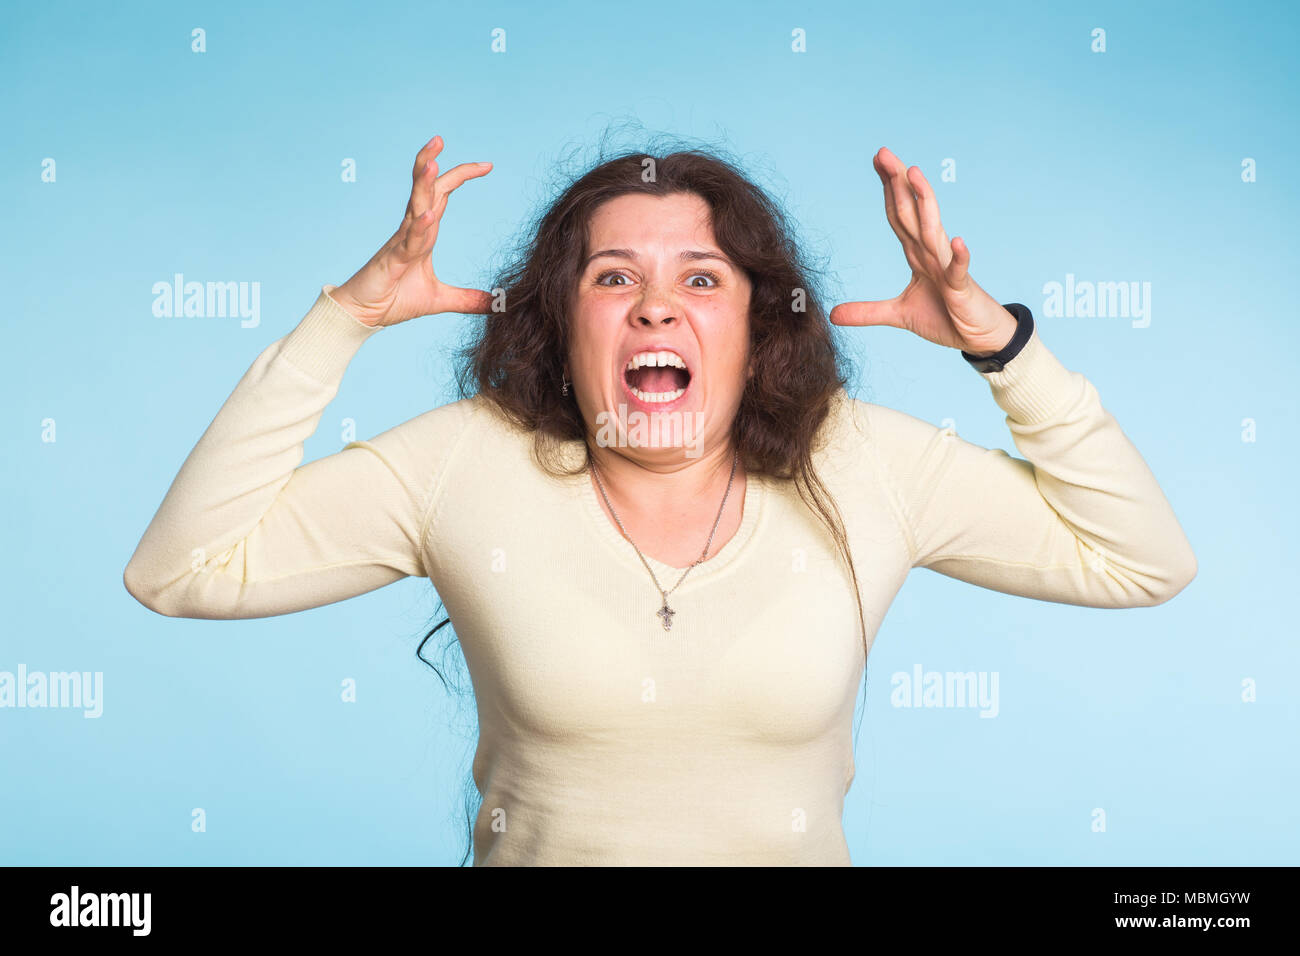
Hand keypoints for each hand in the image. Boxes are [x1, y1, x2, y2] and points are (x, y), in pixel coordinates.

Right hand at [330, 135, 494, 327]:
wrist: (363, 316)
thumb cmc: (394, 300)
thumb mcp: (439, 300)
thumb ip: (468, 300)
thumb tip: (497, 304)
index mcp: (423, 233)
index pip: (442, 195)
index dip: (460, 177)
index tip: (487, 165)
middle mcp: (410, 231)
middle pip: (424, 190)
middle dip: (432, 162)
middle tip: (440, 138)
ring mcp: (399, 243)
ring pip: (413, 206)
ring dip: (423, 184)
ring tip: (433, 161)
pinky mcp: (392, 261)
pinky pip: (408, 241)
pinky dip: (419, 228)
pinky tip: (429, 215)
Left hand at [830, 147, 1017, 355]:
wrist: (978, 338)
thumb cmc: (946, 318)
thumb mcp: (899, 315)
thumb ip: (867, 312)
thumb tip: (833, 315)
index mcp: (917, 255)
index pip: (898, 215)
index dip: (888, 189)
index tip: (877, 160)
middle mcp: (931, 254)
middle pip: (911, 212)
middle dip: (897, 183)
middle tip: (883, 152)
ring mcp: (947, 268)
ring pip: (932, 230)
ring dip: (924, 202)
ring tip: (914, 174)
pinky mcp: (961, 288)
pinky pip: (959, 270)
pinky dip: (959, 256)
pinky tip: (956, 240)